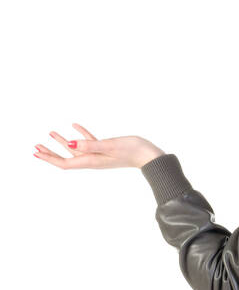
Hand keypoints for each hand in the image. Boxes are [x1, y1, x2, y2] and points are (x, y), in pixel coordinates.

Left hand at [32, 124, 164, 169]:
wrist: (151, 156)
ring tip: (50, 134)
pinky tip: (75, 126)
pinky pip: (89, 143)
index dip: (50, 158)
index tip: (36, 152)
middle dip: (51, 153)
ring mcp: (100, 156)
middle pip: (67, 159)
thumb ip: (89, 145)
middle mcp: (93, 161)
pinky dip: (80, 136)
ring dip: (62, 143)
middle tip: (36, 147)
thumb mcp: (109, 145)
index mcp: (92, 161)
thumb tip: (69, 144)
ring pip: (76, 150)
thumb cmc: (132, 150)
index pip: (66, 163)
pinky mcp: (107, 149)